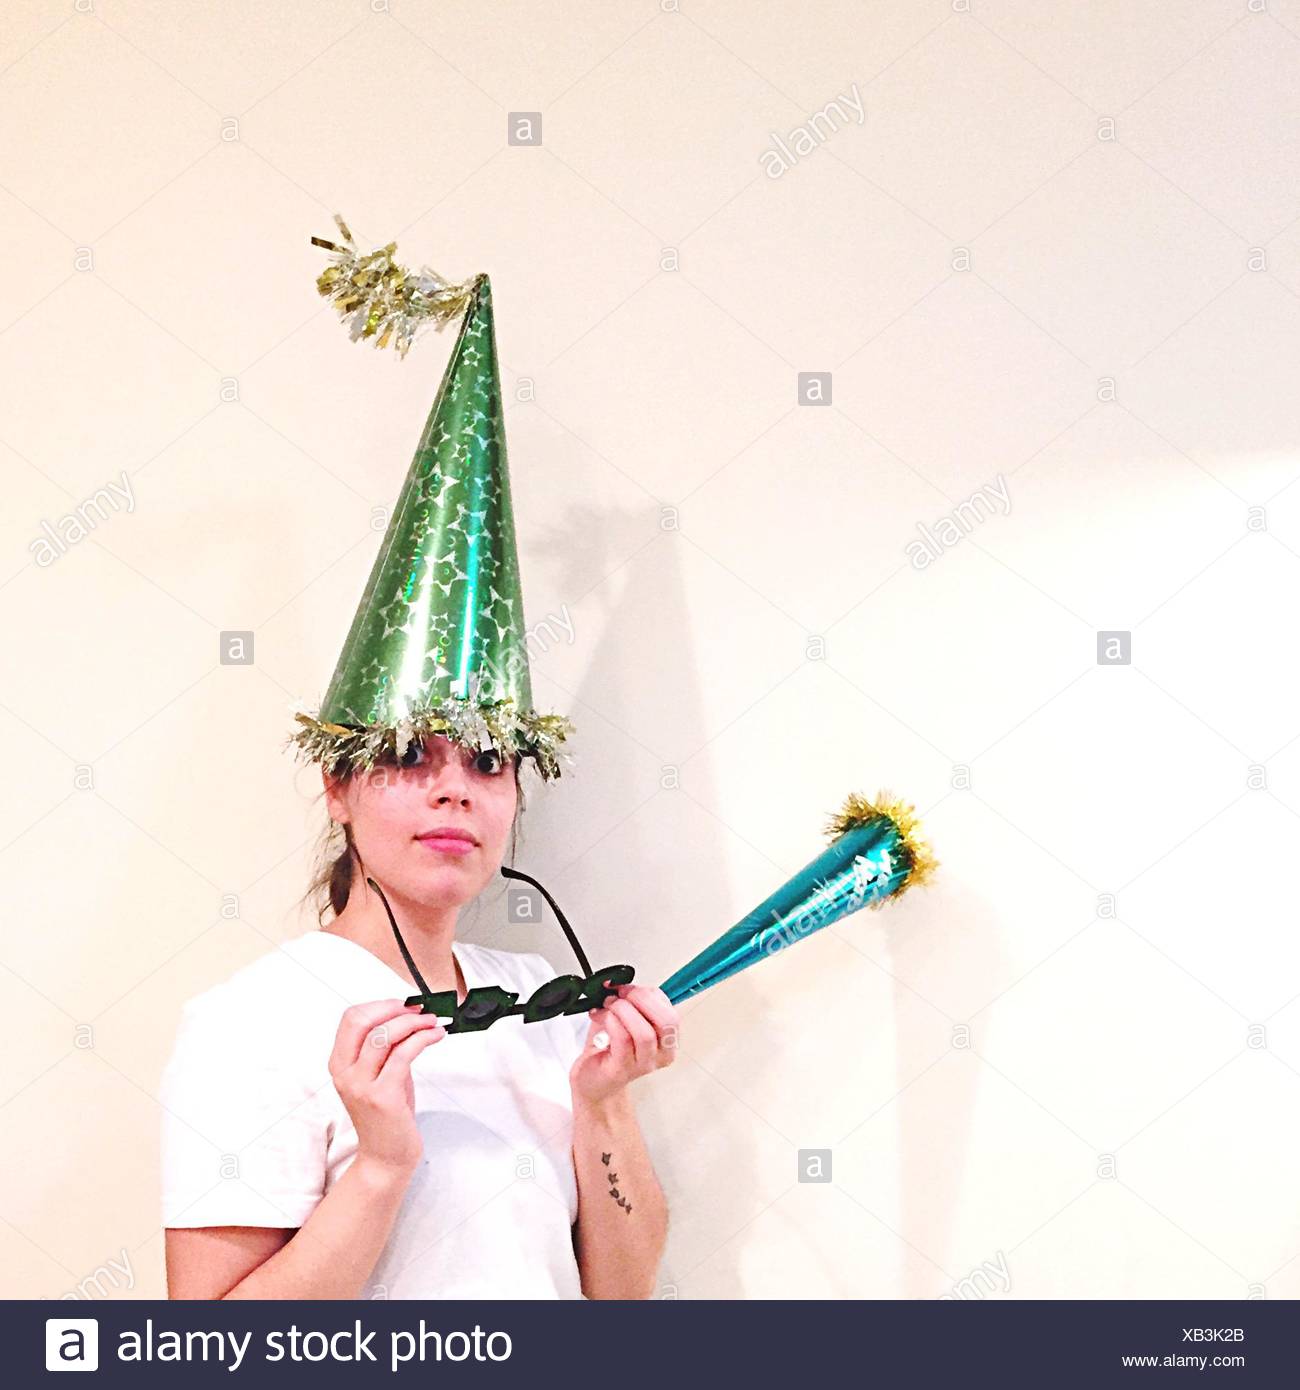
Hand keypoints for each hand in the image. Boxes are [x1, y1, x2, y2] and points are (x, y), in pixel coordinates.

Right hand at [327, 999, 445, 1175]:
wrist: (385, 1158)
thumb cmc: (386, 1116)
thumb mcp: (380, 1075)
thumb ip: (387, 1048)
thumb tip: (409, 1016)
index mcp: (340, 1064)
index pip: (351, 1019)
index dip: (380, 1005)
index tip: (404, 1004)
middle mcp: (345, 1074)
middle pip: (361, 1021)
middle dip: (394, 1008)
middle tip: (419, 1009)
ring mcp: (361, 1086)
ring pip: (384, 1035)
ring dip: (414, 1022)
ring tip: (433, 1021)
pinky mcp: (382, 1097)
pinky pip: (403, 1054)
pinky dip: (423, 1038)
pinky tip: (435, 1036)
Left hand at [570, 983, 678, 1109]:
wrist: (592, 1079)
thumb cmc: (609, 1048)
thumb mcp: (627, 1019)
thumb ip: (631, 1001)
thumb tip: (621, 981)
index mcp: (667, 1040)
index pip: (671, 1011)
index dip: (649, 993)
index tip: (628, 987)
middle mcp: (660, 1055)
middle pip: (667, 1021)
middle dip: (641, 999)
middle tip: (620, 995)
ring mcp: (642, 1065)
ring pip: (645, 1032)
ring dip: (623, 1010)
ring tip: (608, 1006)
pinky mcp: (621, 1070)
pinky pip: (622, 1039)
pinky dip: (611, 1021)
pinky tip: (600, 1017)